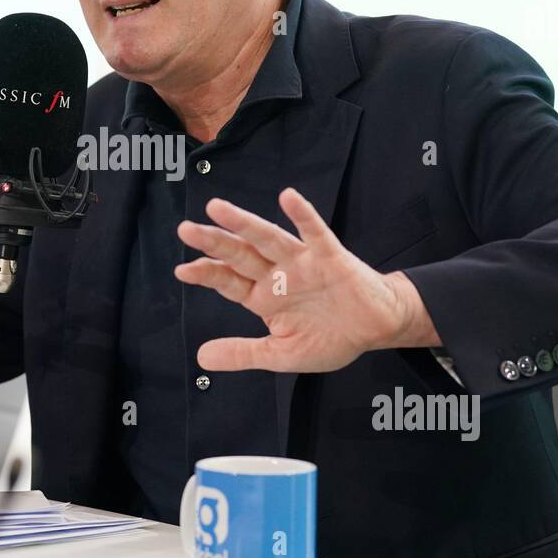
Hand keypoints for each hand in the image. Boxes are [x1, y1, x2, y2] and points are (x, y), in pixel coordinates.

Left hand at [174, 187, 426, 372]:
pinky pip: (315, 233)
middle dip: (214, 242)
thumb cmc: (330, 337)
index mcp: (263, 297)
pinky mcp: (331, 257)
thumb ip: (243, 354)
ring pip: (268, 239)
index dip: (206, 274)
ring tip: (218, 208)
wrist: (376, 329)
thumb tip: (200, 359)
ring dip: (244, 223)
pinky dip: (303, 215)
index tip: (182, 271)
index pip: (228, 282)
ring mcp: (302, 263)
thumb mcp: (282, 354)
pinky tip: (288, 198)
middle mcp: (278, 275)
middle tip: (185, 230)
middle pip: (240, 255)